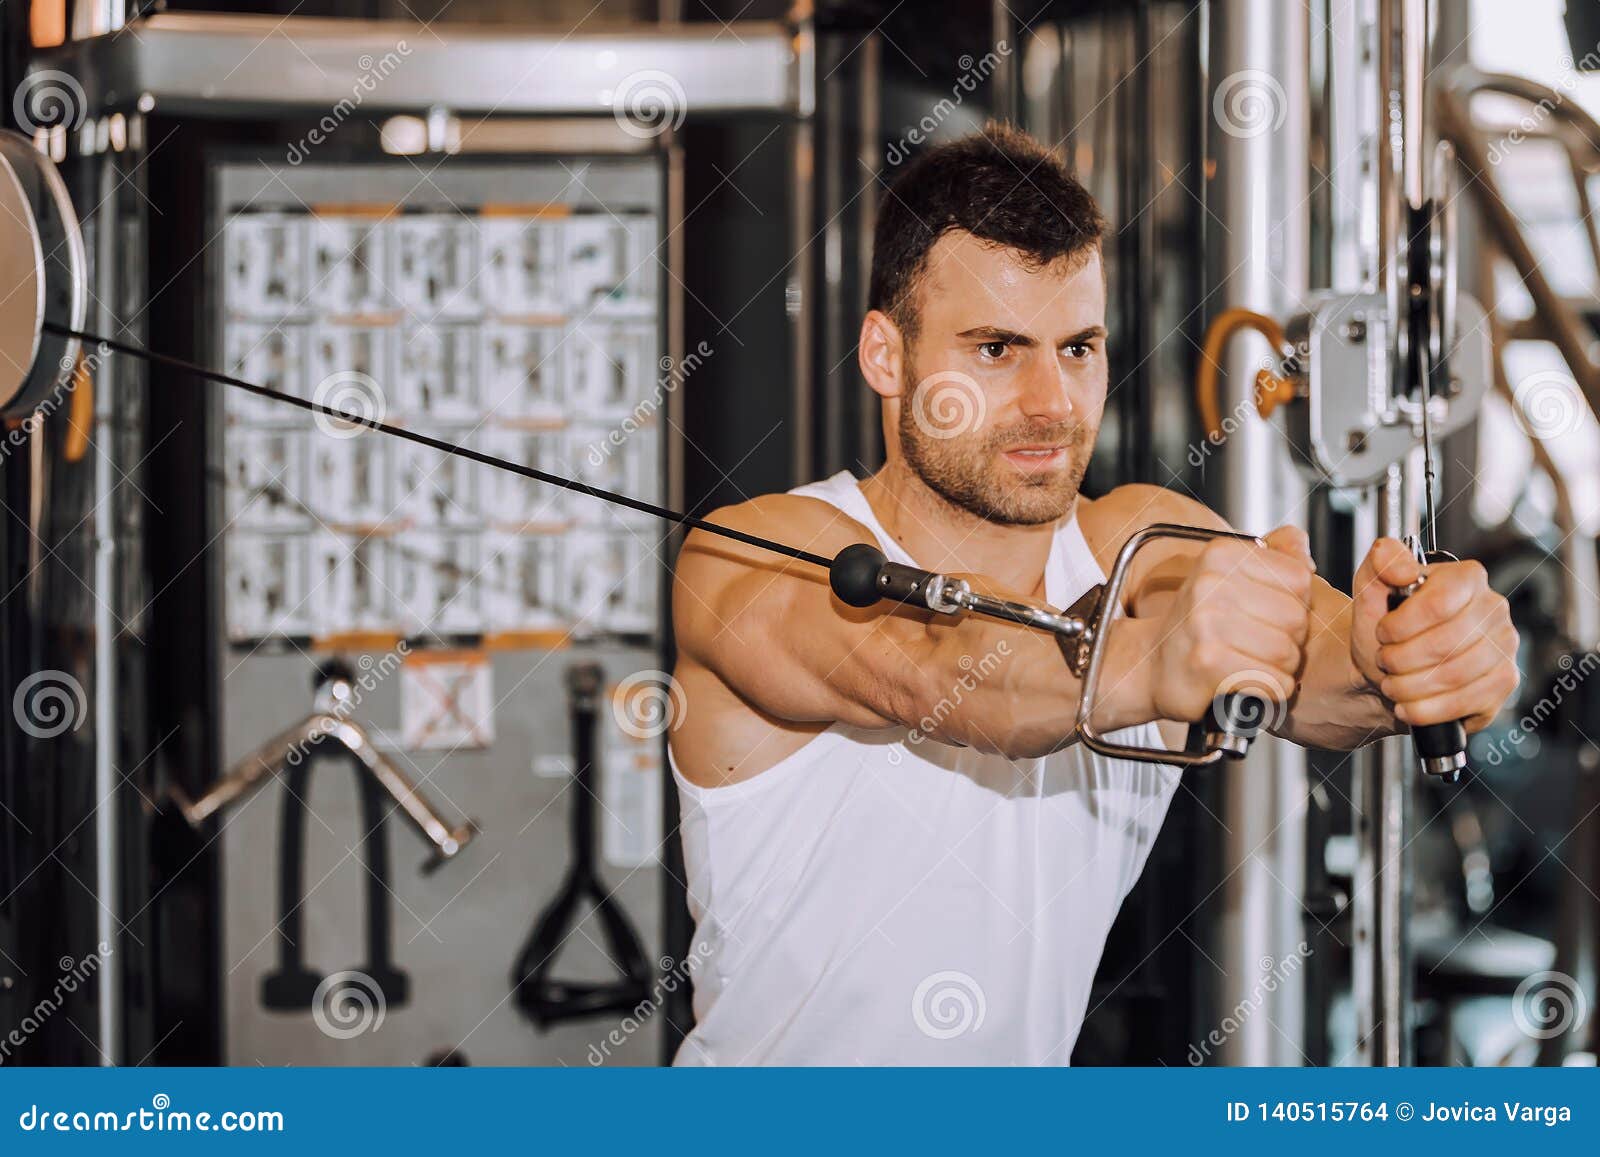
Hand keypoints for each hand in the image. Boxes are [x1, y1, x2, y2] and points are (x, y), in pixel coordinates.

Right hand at [1145, 526, 1315, 723]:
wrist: (1150, 665)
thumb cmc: (1199, 625)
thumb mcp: (1230, 577)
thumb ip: (1276, 558)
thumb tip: (1307, 561)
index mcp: (1221, 554)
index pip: (1300, 579)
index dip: (1295, 605)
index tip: (1267, 616)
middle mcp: (1210, 583)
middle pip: (1296, 618)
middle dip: (1290, 642)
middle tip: (1260, 648)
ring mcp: (1205, 623)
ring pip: (1287, 653)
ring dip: (1279, 670)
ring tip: (1253, 665)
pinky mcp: (1207, 662)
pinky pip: (1272, 682)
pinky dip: (1269, 691)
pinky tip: (1248, 684)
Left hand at [1350, 538, 1519, 732]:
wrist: (1389, 670)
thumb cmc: (1385, 629)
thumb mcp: (1371, 590)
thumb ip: (1380, 562)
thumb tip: (1401, 565)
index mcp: (1466, 578)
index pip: (1439, 602)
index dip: (1401, 625)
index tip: (1382, 633)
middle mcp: (1493, 608)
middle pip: (1444, 644)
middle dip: (1400, 660)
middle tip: (1384, 662)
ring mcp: (1504, 646)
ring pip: (1454, 676)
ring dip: (1409, 687)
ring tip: (1392, 684)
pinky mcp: (1505, 682)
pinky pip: (1465, 703)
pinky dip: (1426, 710)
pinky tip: (1408, 705)